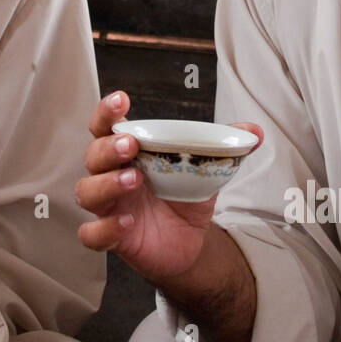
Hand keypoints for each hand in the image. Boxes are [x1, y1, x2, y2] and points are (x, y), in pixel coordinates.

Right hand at [75, 90, 261, 284]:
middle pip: (92, 155)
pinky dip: (105, 227)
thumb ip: (225, 148)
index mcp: (127, 151)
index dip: (107, 112)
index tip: (121, 100)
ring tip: (134, 180)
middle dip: (108, 147)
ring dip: (106, 184)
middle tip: (131, 145)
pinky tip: (128, 223)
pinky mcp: (112, 237)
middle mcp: (110, 174)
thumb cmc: (185, 195)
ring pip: (86, 191)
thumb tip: (254, 131)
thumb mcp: (207, 169)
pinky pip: (92, 233)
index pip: (106, 126)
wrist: (190, 241)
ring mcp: (108, 206)